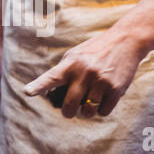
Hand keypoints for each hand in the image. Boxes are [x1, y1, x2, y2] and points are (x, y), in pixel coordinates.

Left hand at [23, 28, 146, 118]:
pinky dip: (102, 109)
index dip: (38, 86)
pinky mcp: (115, 89)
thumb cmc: (96, 51)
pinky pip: (103, 111)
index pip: (51, 77)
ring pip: (87, 112)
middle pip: (69, 106)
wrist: (126, 41)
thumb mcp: (76, 55)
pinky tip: (104, 98)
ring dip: (87, 112)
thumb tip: (53, 97)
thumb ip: (63, 72)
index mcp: (71, 63)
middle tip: (70, 111)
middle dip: (68, 112)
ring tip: (90, 101)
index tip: (27, 92)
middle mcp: (84, 72)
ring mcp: (100, 81)